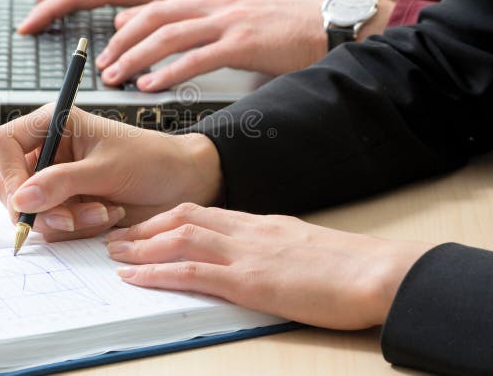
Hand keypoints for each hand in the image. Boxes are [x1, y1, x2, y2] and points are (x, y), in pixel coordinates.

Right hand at [0, 106, 221, 240]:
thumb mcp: (107, 168)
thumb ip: (61, 183)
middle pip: (7, 184)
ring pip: (29, 212)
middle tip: (71, 218)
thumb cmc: (151, 160)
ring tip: (104, 212)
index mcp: (53, 124)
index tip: (28, 199)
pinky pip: (51, 227)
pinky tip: (106, 216)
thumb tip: (20, 199)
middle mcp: (47, 152)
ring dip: (64, 221)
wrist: (182, 184)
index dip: (9, 173)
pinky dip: (75, 229)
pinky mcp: (66, 206)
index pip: (2, 144)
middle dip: (40, 207)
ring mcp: (54, 182)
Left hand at [95, 0, 395, 90]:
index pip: (163, 4)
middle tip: (103, 63)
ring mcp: (231, 20)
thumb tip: (197, 45)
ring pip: (168, 35)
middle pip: (155, 17)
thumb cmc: (297, 24)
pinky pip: (195, 58)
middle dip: (123, 42)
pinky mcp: (244, 42)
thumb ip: (220, 23)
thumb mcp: (251, 14)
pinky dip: (167, 72)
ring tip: (116, 76)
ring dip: (135, 57)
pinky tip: (150, 85)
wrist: (338, 22)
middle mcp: (218, 2)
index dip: (133, 22)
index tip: (114, 40)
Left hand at [107, 203, 433, 329]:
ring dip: (141, 246)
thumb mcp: (304, 245)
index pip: (203, 212)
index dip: (166, 218)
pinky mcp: (250, 280)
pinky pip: (193, 272)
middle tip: (117, 237)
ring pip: (180, 239)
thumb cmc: (350, 264)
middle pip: (183, 219)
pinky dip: (158, 272)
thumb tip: (256, 256)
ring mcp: (246, 253)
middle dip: (145, 228)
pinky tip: (136, 277)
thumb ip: (274, 246)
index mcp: (260, 223)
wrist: (378, 271)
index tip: (145, 226)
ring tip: (115, 254)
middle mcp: (247, 231)